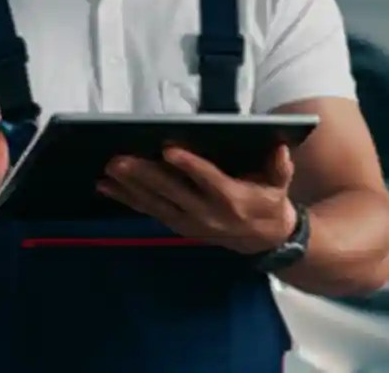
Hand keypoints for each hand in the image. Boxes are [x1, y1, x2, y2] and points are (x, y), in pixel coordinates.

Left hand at [98, 143, 296, 254]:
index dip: (188, 165)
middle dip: (144, 175)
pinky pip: (150, 211)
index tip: (168, 150)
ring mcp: (189, 222)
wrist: (264, 240)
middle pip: (172, 191)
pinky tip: (107, 187)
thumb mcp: (281, 184)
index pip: (207, 179)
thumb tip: (279, 148)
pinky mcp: (178, 226)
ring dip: (129, 187)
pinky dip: (128, 199)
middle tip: (120, 159)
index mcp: (232, 198)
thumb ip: (280, 167)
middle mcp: (207, 212)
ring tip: (108, 172)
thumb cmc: (270, 202)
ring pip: (155, 203)